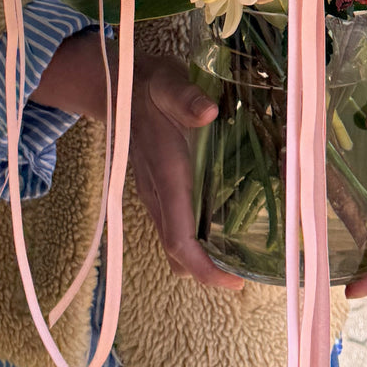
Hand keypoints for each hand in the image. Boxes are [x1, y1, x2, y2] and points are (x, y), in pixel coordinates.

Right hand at [32, 38, 241, 289]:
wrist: (118, 85)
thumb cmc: (150, 85)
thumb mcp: (170, 83)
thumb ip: (187, 98)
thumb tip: (209, 112)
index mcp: (165, 175)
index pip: (178, 238)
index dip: (204, 269)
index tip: (235, 282)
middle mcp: (157, 193)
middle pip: (177, 252)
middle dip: (209, 272)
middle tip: (248, 271)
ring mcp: (155, 193)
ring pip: (175, 242)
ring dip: (203, 258)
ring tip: (242, 253)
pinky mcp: (157, 188)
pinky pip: (176, 226)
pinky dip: (197, 239)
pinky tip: (223, 225)